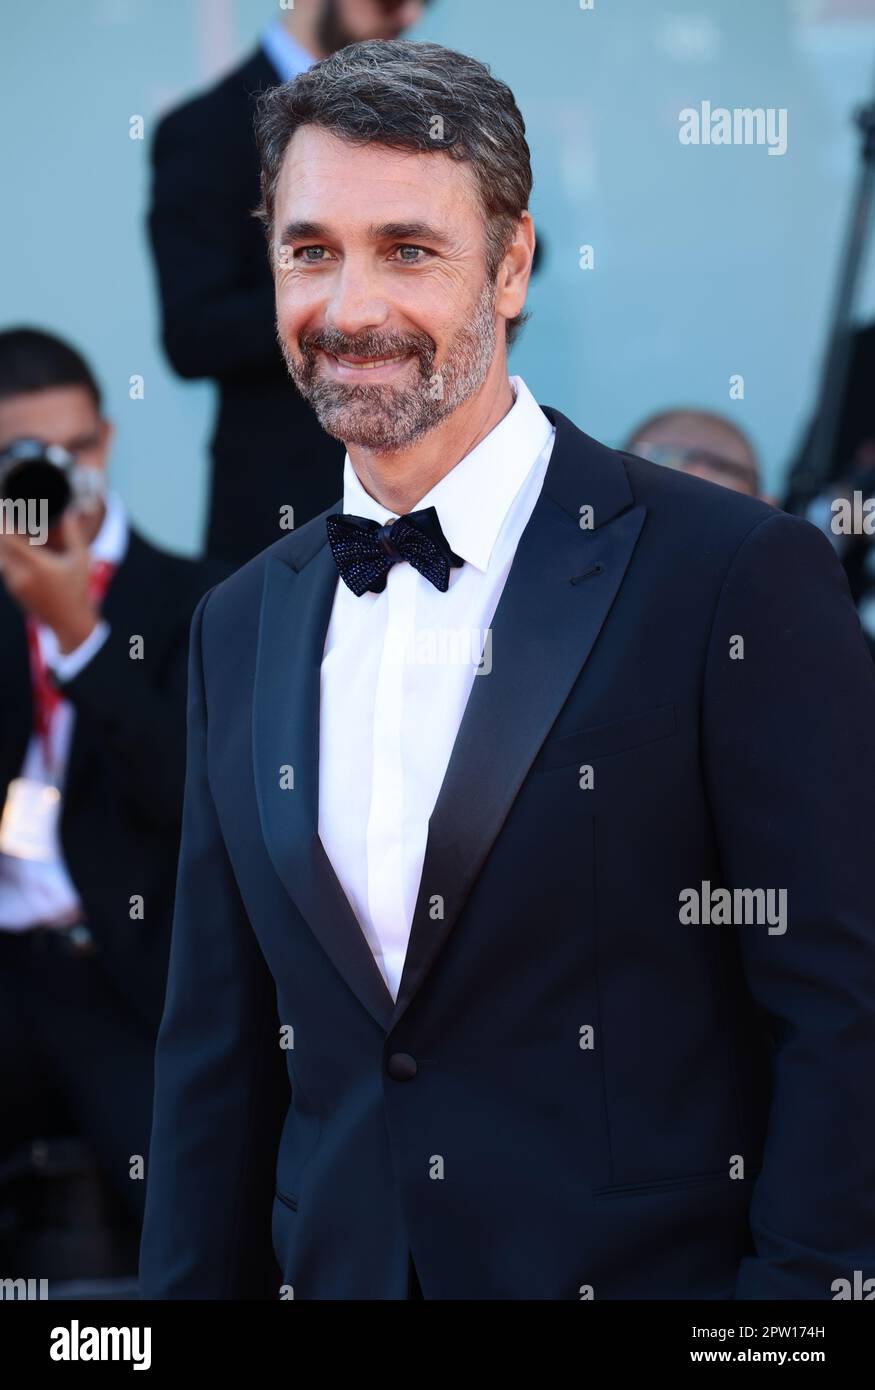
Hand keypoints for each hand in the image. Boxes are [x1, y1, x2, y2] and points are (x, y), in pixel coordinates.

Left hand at [0, 509, 99, 651]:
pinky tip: (16, 547)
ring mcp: (15, 584)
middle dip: (2, 528)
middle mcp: (21, 575)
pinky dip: (6, 555)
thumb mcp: (82, 561)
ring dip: (4, 543)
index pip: (9, 537)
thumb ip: (75, 535)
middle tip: (7, 513)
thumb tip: (70, 514)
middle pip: (0, 545)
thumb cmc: (78, 591)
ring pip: (0, 556)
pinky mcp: (13, 590)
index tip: (5, 506)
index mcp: (37, 565)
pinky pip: (4, 567)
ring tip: (12, 529)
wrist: (69, 623)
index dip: (4, 520)